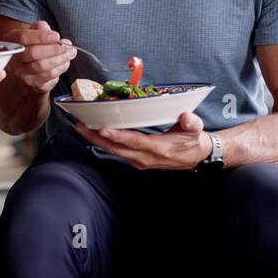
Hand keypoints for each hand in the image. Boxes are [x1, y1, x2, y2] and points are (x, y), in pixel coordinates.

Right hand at [1, 20, 76, 94]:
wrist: (27, 73)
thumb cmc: (32, 49)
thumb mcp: (34, 34)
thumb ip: (41, 29)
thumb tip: (52, 34)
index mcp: (11, 42)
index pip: (23, 37)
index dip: (41, 36)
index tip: (56, 36)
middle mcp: (13, 59)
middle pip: (33, 53)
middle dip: (53, 49)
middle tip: (67, 46)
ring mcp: (21, 74)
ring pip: (42, 66)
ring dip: (60, 59)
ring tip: (70, 53)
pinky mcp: (33, 84)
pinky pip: (49, 76)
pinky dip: (61, 68)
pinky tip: (65, 62)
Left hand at [76, 112, 210, 170]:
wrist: (195, 157)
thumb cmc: (192, 141)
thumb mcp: (196, 129)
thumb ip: (191, 123)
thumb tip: (186, 117)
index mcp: (158, 149)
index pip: (134, 142)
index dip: (117, 136)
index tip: (102, 128)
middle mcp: (145, 157)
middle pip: (116, 148)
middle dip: (97, 138)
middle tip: (81, 126)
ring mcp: (139, 161)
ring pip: (114, 151)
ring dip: (96, 141)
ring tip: (82, 128)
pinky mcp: (136, 160)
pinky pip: (117, 152)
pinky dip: (104, 143)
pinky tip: (94, 134)